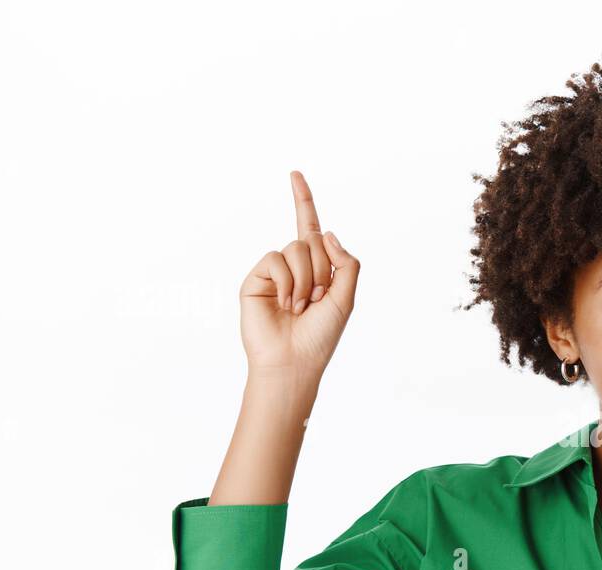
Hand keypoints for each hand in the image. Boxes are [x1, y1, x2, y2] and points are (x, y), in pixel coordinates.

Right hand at [237, 170, 359, 377]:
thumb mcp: (346, 298)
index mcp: (316, 269)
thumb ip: (346, 263)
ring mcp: (273, 272)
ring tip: (301, 306)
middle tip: (318, 300)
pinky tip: (286, 303)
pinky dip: (288, 281)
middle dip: (322, 270)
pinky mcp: (255, 279)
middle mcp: (293, 267)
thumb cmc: (320, 336)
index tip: (295, 174)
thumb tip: (326, 231)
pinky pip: (275, 259)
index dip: (303, 201)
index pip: (309, 228)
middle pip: (311, 240)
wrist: (293, 361)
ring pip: (295, 248)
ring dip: (307, 279)